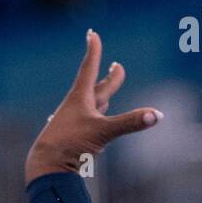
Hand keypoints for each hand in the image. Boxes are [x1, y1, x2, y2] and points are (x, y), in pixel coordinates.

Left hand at [24, 29, 161, 183]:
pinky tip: (87, 128)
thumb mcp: (103, 132)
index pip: (89, 68)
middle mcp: (75, 109)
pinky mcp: (71, 141)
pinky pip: (85, 128)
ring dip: (100, 99)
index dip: (93, 51)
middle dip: (108, 78)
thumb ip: (130, 123)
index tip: (91, 34)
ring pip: (90, 108)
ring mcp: (72, 125)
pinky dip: (93, 124)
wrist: (44, 168)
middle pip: (96, 88)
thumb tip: (157, 116)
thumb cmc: (70, 145)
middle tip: (115, 66)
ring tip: (104, 97)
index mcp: (80, 99)